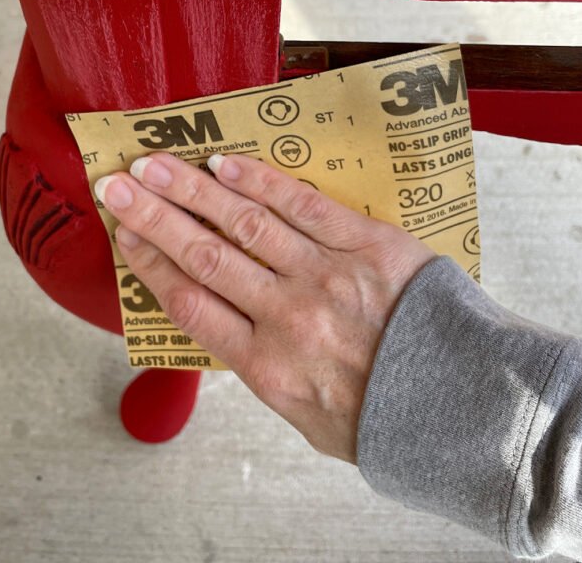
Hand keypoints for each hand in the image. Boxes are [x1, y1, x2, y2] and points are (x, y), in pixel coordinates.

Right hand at [94, 151, 435, 463]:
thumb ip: (265, 371)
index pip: (190, 303)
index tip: (124, 235)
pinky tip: (226, 164)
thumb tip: (234, 331)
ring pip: (244, 223)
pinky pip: (302, 206)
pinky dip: (261, 182)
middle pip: (204, 255)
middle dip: (154, 216)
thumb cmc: (387, 417)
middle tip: (116, 185)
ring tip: (157, 163)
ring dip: (193, 190)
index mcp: (267, 367)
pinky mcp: (366, 244)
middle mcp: (287, 316)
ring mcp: (326, 275)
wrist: (465, 406)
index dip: (150, 263)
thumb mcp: (306, 417)